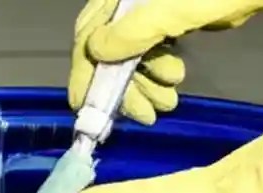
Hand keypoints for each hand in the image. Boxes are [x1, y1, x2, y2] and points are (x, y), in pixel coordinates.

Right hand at [70, 0, 262, 124]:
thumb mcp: (176, 10)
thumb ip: (135, 31)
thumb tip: (95, 51)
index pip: (90, 31)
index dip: (86, 72)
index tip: (87, 109)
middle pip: (110, 46)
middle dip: (124, 85)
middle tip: (147, 113)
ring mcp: (154, 5)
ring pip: (133, 52)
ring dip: (145, 83)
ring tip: (169, 99)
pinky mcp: (177, 14)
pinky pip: (154, 49)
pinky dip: (158, 72)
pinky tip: (173, 84)